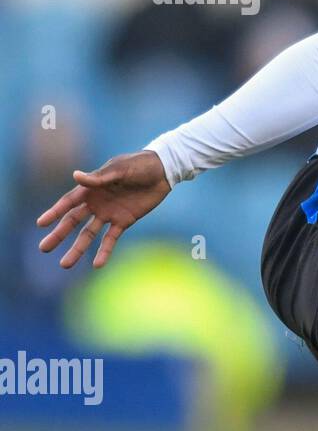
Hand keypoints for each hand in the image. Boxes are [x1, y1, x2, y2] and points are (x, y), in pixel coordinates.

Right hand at [36, 150, 171, 268]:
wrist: (163, 172)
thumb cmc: (139, 165)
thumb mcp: (120, 169)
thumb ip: (100, 177)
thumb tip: (76, 175)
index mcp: (91, 188)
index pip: (68, 203)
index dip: (55, 212)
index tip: (41, 224)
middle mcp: (95, 203)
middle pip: (73, 221)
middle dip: (59, 235)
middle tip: (44, 248)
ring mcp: (109, 213)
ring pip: (88, 234)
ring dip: (77, 248)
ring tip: (65, 265)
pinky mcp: (124, 221)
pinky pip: (111, 239)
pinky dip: (104, 251)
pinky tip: (97, 265)